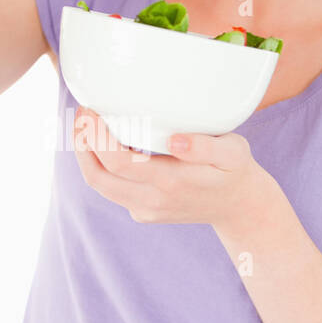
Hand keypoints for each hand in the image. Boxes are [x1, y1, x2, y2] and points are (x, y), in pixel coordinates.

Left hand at [72, 106, 273, 232]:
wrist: (239, 207)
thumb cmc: (234, 170)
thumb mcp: (233, 153)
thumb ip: (206, 147)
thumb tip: (174, 140)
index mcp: (171, 182)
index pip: (119, 162)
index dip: (97, 136)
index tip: (91, 109)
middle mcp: (152, 200)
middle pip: (98, 176)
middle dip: (82, 142)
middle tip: (82, 112)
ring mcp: (145, 210)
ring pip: (100, 185)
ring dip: (86, 155)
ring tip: (85, 125)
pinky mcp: (142, 213)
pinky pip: (112, 189)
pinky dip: (101, 165)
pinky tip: (104, 142)